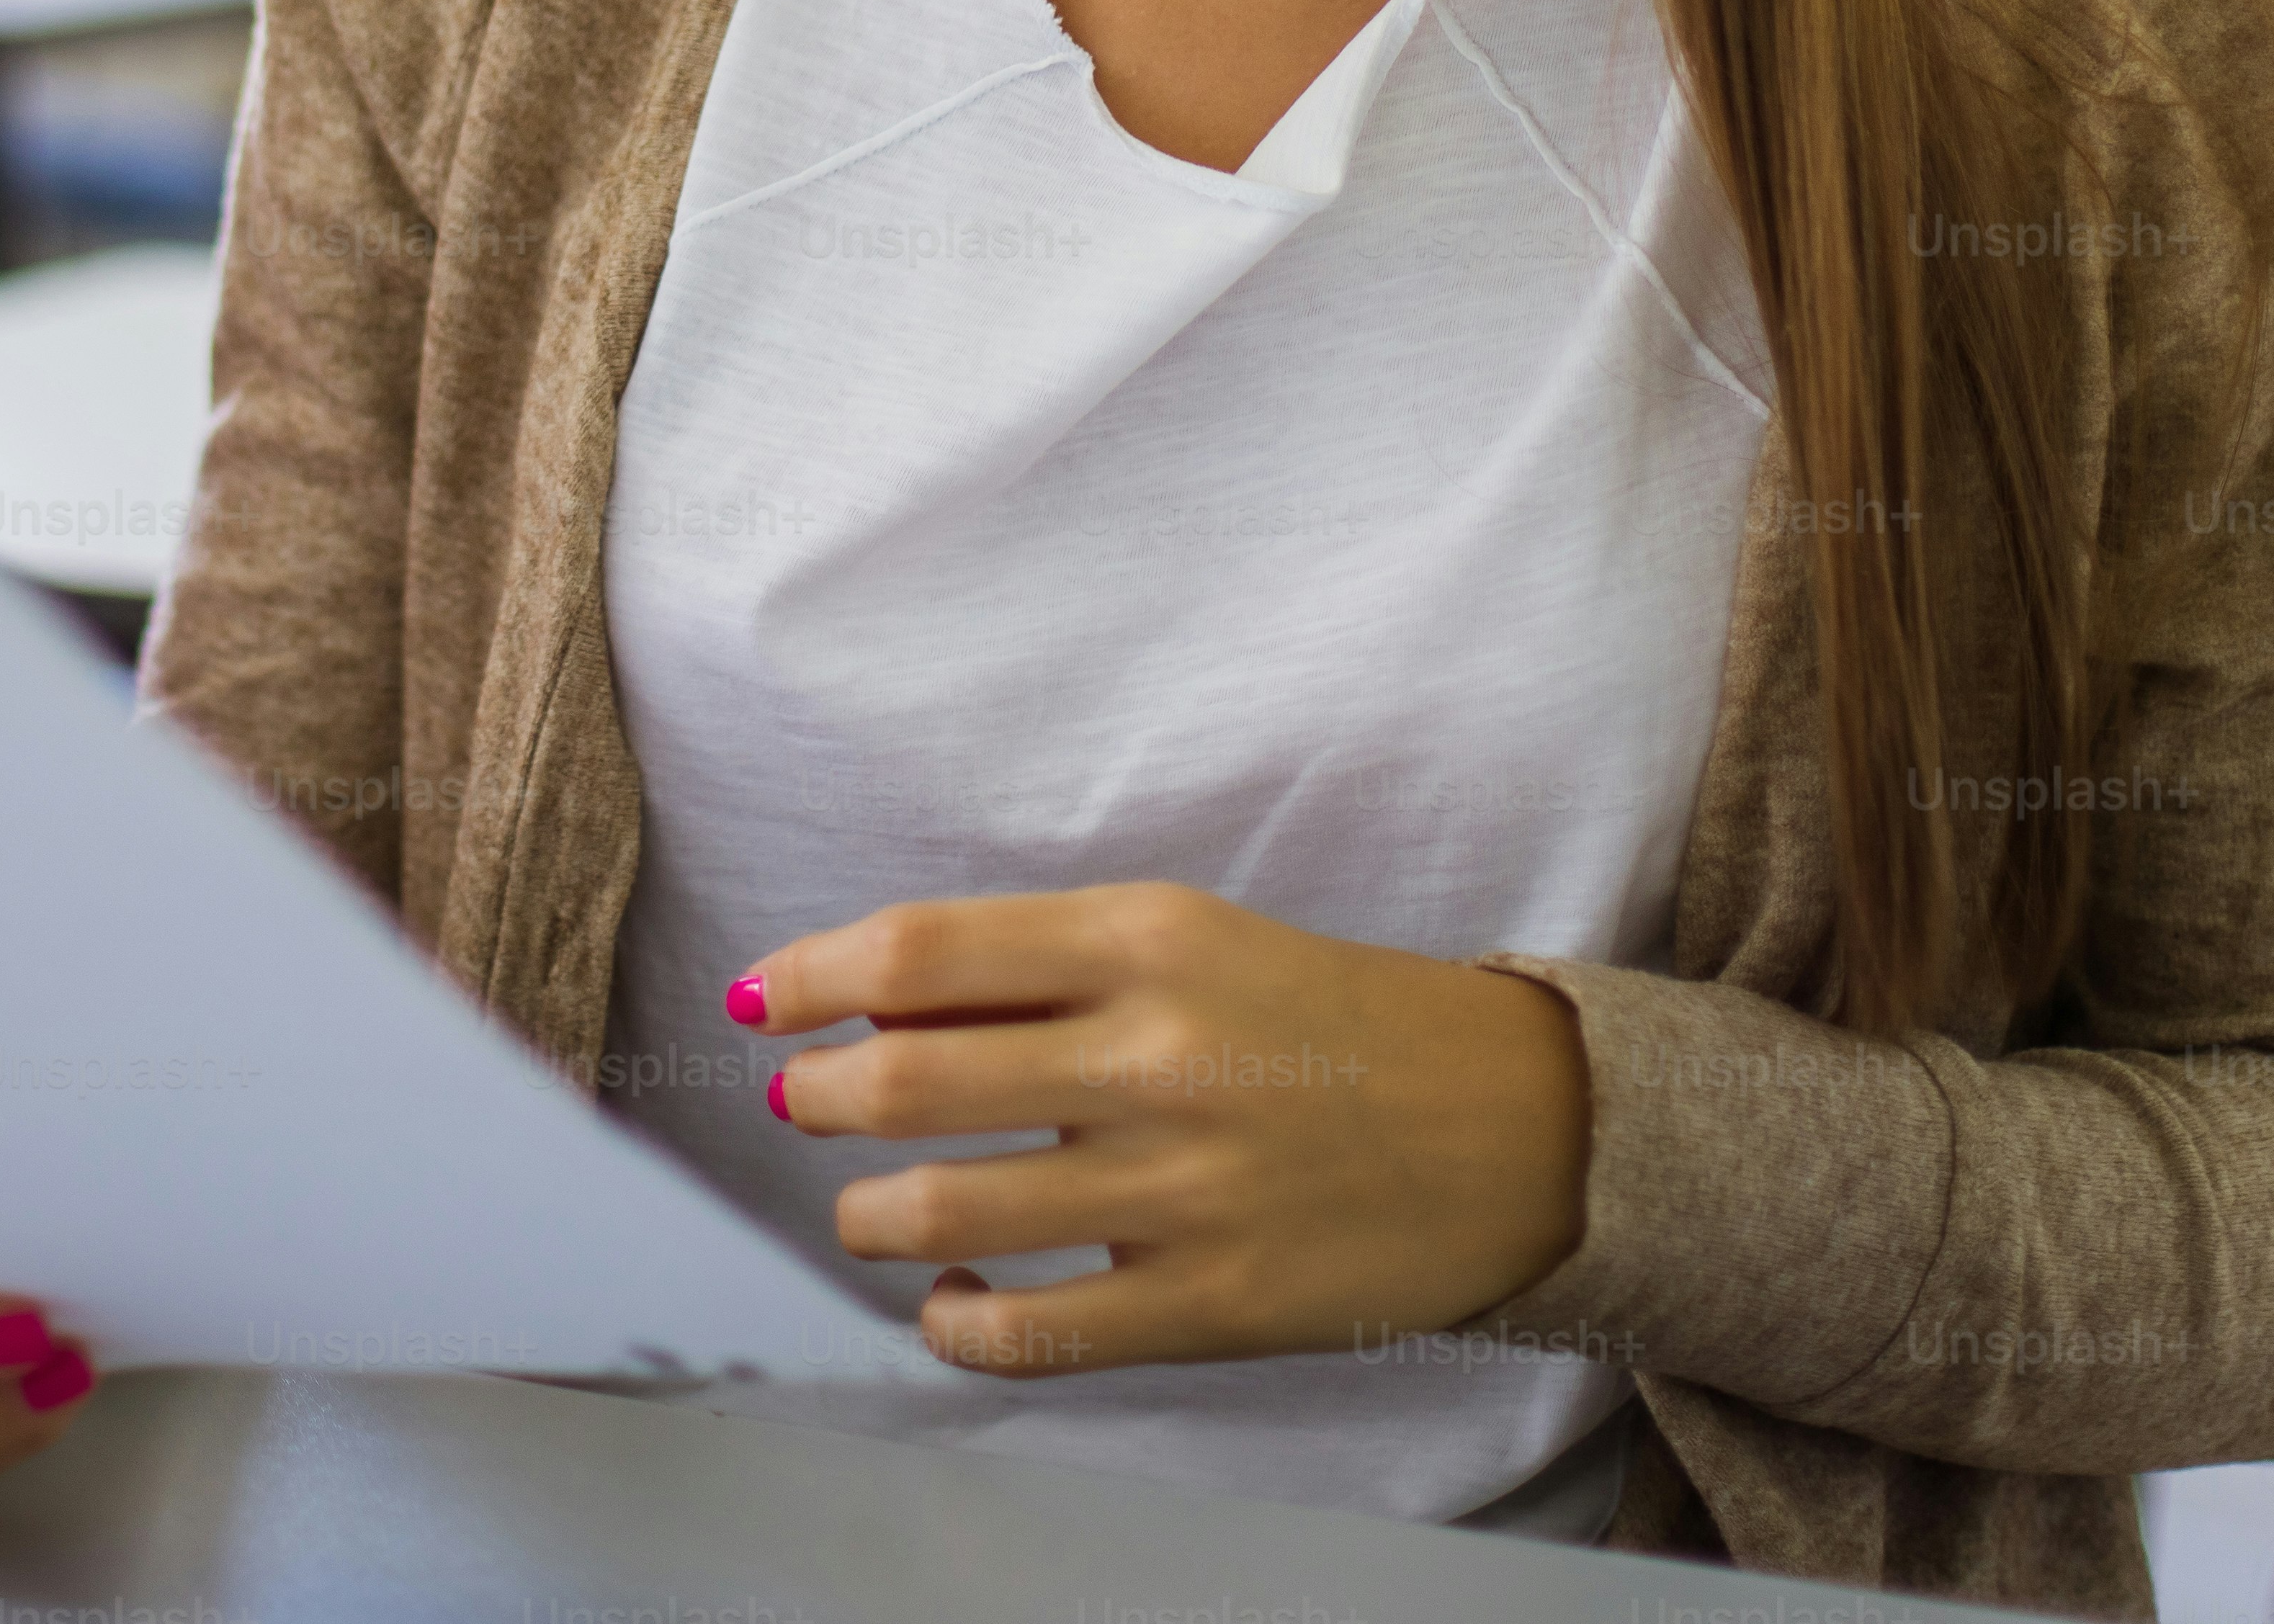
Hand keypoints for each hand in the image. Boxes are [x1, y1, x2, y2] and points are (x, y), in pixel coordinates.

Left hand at [731, 881, 1589, 1377]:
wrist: (1510, 1125)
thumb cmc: (1328, 1021)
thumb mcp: (1191, 941)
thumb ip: (1040, 969)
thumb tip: (869, 999)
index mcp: (1148, 939)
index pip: (921, 949)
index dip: (810, 976)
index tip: (764, 1001)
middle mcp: (1157, 1055)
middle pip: (905, 1079)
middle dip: (817, 1096)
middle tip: (800, 1100)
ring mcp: (1182, 1188)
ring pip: (943, 1211)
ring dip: (868, 1215)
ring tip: (870, 1209)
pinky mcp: (1210, 1301)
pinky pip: (1028, 1333)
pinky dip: (953, 1325)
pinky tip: (950, 1301)